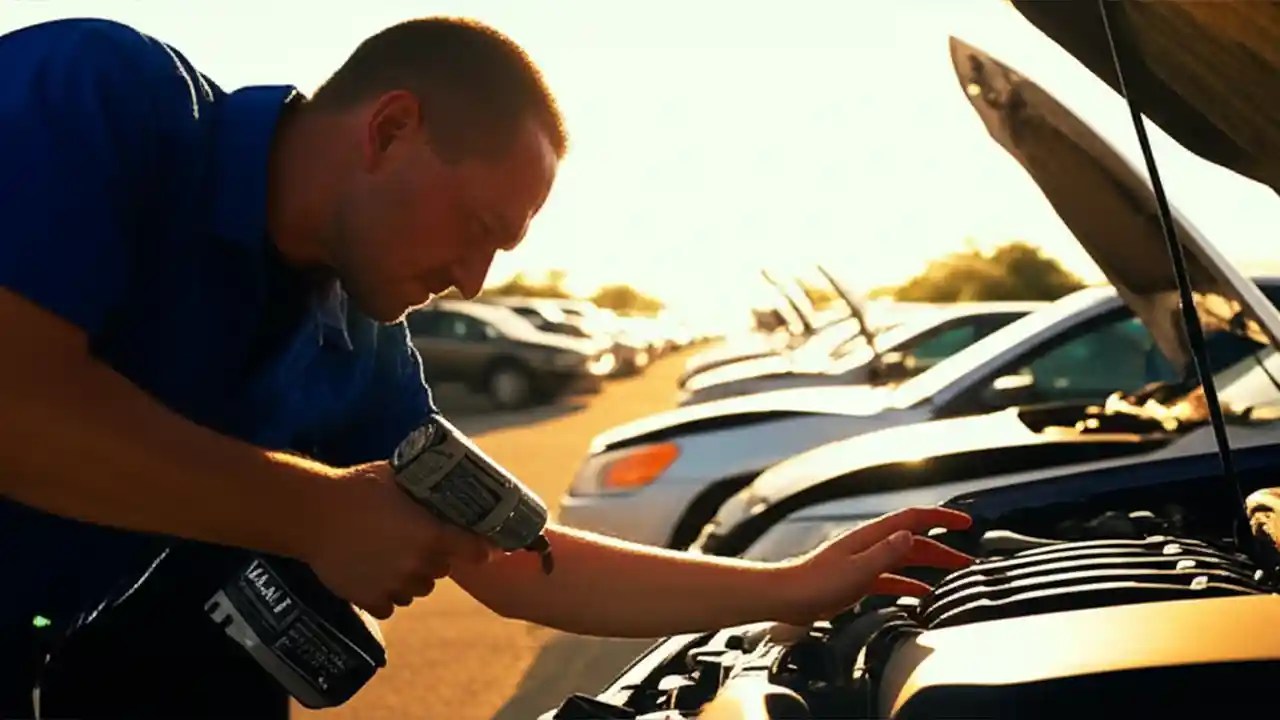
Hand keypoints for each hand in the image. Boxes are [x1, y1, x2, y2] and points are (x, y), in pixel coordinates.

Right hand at [303, 462, 498, 618]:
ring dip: (411, 578)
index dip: (482, 549)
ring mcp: (394, 586)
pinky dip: (385, 595)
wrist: (312, 513)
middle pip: (442, 570)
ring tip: (391, 557)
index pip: (476, 551)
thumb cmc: (356, 488)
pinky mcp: (369, 600)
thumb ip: (427, 487)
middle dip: (435, 557)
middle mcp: (418, 565)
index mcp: (431, 535)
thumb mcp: (399, 477)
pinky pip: (389, 605)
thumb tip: (449, 478)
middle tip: (417, 542)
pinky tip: (373, 574)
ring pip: (417, 590)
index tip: (485, 548)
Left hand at [772, 507, 973, 625]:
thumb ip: (885, 553)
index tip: (964, 521)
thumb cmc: (815, 583)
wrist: (787, 597)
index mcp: (871, 536)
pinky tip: (921, 593)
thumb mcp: (856, 569)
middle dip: (942, 547)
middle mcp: (870, 545)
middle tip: (967, 559)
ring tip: (952, 574)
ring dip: (930, 564)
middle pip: (914, 541)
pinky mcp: (858, 580)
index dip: (940, 517)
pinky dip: (910, 583)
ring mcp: (864, 561)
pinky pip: (892, 578)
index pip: (913, 518)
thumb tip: (910, 535)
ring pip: (905, 559)